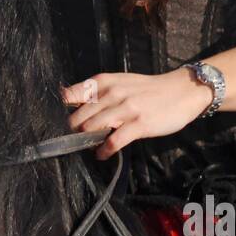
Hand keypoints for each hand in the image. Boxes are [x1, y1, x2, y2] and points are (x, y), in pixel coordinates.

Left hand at [60, 68, 214, 159]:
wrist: (181, 91)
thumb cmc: (148, 89)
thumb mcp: (119, 82)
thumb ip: (98, 93)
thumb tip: (72, 106)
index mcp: (104, 82)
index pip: (70, 95)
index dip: (59, 111)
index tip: (53, 122)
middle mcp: (112, 93)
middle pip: (78, 117)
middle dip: (72, 131)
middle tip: (71, 140)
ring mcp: (126, 109)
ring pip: (92, 128)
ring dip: (85, 141)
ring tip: (86, 147)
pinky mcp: (139, 124)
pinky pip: (113, 142)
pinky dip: (103, 151)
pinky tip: (101, 154)